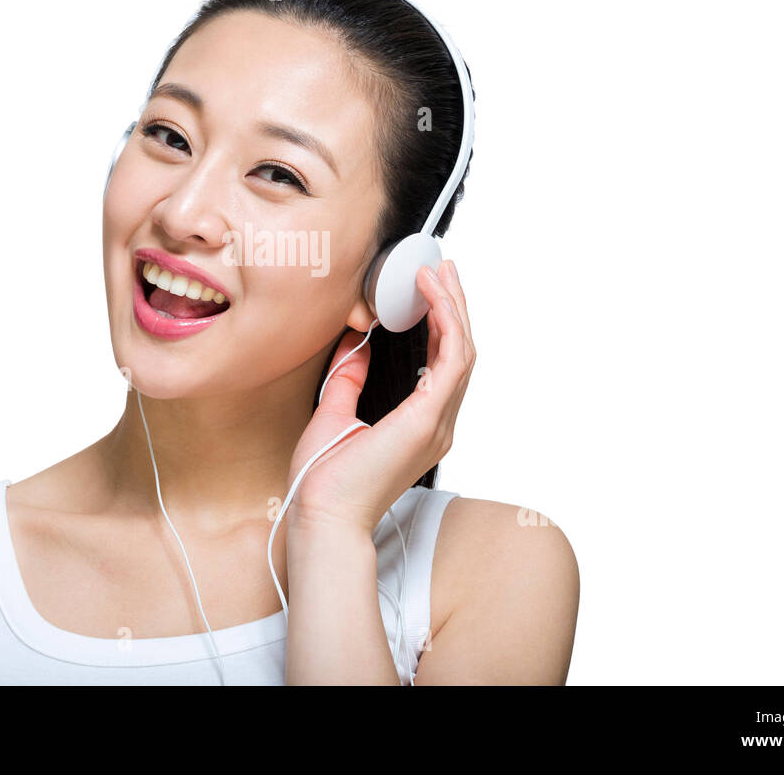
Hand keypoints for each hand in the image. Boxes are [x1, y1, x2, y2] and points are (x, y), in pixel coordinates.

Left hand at [284, 259, 475, 536]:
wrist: (320, 516)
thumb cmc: (324, 479)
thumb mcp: (334, 412)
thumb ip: (349, 377)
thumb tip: (356, 343)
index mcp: (420, 425)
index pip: (442, 364)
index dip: (440, 323)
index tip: (428, 289)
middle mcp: (437, 424)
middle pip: (460, 352)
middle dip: (454, 306)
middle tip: (442, 268)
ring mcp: (438, 423)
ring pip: (462, 351)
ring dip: (453, 307)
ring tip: (439, 272)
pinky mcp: (427, 419)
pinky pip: (452, 360)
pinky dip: (446, 322)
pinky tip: (432, 296)